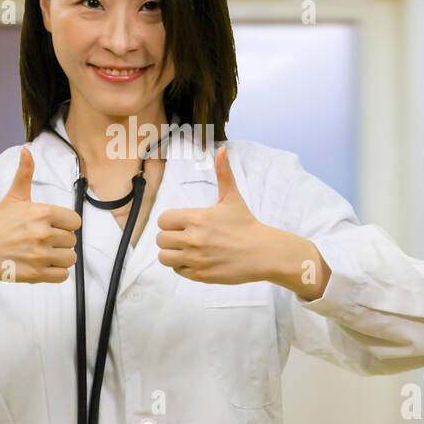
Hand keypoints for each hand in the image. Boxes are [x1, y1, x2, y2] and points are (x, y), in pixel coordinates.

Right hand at [0, 146, 80, 288]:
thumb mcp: (13, 197)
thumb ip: (24, 173)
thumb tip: (26, 150)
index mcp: (41, 213)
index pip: (74, 221)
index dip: (64, 224)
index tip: (50, 225)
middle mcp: (43, 234)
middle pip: (72, 240)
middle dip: (59, 241)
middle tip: (41, 240)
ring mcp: (40, 255)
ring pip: (70, 258)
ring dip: (59, 257)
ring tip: (43, 253)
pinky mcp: (36, 274)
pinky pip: (63, 275)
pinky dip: (56, 273)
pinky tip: (42, 265)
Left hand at [156, 145, 275, 284]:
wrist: (263, 252)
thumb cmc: (246, 224)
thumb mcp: (232, 197)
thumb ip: (223, 173)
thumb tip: (222, 148)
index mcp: (197, 218)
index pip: (164, 220)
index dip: (170, 221)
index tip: (181, 223)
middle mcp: (193, 239)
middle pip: (160, 239)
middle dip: (170, 237)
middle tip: (183, 236)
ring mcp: (196, 259)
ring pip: (165, 257)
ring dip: (172, 253)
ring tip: (185, 250)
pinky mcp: (200, 275)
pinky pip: (178, 271)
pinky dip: (182, 266)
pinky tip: (195, 260)